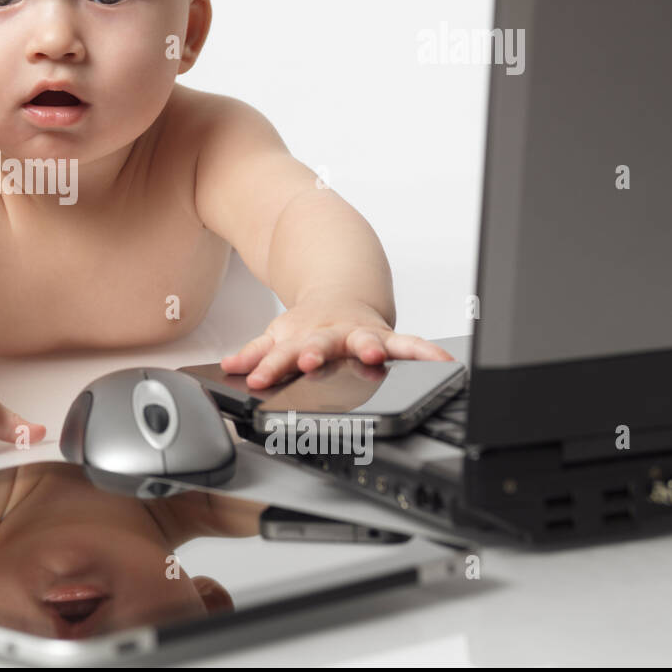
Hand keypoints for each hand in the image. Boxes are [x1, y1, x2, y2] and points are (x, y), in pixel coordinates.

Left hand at [220, 295, 454, 389]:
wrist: (340, 292)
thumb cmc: (309, 324)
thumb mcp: (277, 336)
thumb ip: (255, 354)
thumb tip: (228, 368)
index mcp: (301, 337)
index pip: (280, 354)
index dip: (268, 367)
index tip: (258, 379)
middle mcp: (330, 335)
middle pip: (320, 344)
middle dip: (315, 353)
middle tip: (308, 361)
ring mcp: (359, 334)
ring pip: (366, 339)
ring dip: (370, 347)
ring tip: (375, 355)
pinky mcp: (387, 336)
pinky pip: (409, 342)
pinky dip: (425, 350)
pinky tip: (443, 360)